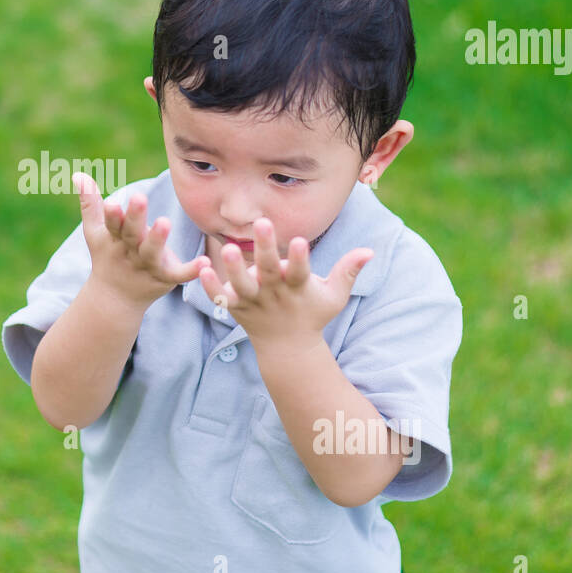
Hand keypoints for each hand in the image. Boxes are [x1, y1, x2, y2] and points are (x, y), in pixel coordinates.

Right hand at [74, 172, 210, 308]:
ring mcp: (148, 265)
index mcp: (115, 238)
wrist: (116, 298)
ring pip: (153, 252)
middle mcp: (131, 251)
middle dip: (135, 218)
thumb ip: (90, 203)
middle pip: (132, 234)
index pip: (112, 224)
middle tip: (139, 197)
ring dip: (157, 239)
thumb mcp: (96, 232)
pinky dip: (192, 270)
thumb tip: (77, 174)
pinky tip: (206, 262)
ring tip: (165, 221)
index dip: (112, 215)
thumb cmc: (108, 256)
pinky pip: (180, 274)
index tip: (112, 202)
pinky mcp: (166, 278)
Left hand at [198, 217, 372, 348]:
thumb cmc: (313, 315)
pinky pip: (220, 298)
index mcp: (298, 287)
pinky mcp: (235, 308)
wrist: (287, 349)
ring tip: (228, 248)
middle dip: (264, 248)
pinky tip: (201, 269)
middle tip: (261, 223)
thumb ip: (348, 271)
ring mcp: (253, 301)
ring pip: (242, 285)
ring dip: (234, 269)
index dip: (299, 257)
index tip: (298, 241)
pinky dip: (211, 287)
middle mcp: (274, 293)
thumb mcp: (334, 295)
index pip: (300, 271)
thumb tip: (369, 251)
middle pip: (268, 270)